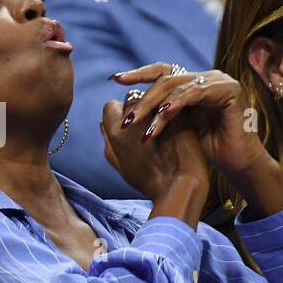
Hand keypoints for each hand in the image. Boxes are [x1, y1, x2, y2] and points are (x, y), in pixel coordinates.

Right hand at [100, 96, 207, 223]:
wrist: (182, 187)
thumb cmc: (152, 184)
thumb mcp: (122, 166)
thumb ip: (109, 144)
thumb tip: (101, 125)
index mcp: (114, 134)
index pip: (110, 106)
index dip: (122, 112)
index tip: (133, 124)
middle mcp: (130, 121)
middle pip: (131, 98)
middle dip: (140, 106)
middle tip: (153, 124)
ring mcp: (153, 115)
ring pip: (152, 96)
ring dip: (158, 104)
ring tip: (168, 124)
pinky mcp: (175, 113)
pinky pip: (171, 100)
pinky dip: (174, 106)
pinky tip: (180, 122)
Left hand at [112, 64, 282, 216]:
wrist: (236, 164)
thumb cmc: (206, 150)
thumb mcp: (174, 130)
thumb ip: (155, 117)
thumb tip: (122, 113)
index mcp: (192, 83)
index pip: (161, 72)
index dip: (138, 74)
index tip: (114, 79)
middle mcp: (206, 77)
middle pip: (165, 78)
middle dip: (142, 98)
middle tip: (127, 118)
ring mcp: (219, 80)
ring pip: (177, 86)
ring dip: (154, 106)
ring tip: (139, 124)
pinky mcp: (229, 89)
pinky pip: (196, 93)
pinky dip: (177, 103)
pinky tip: (163, 115)